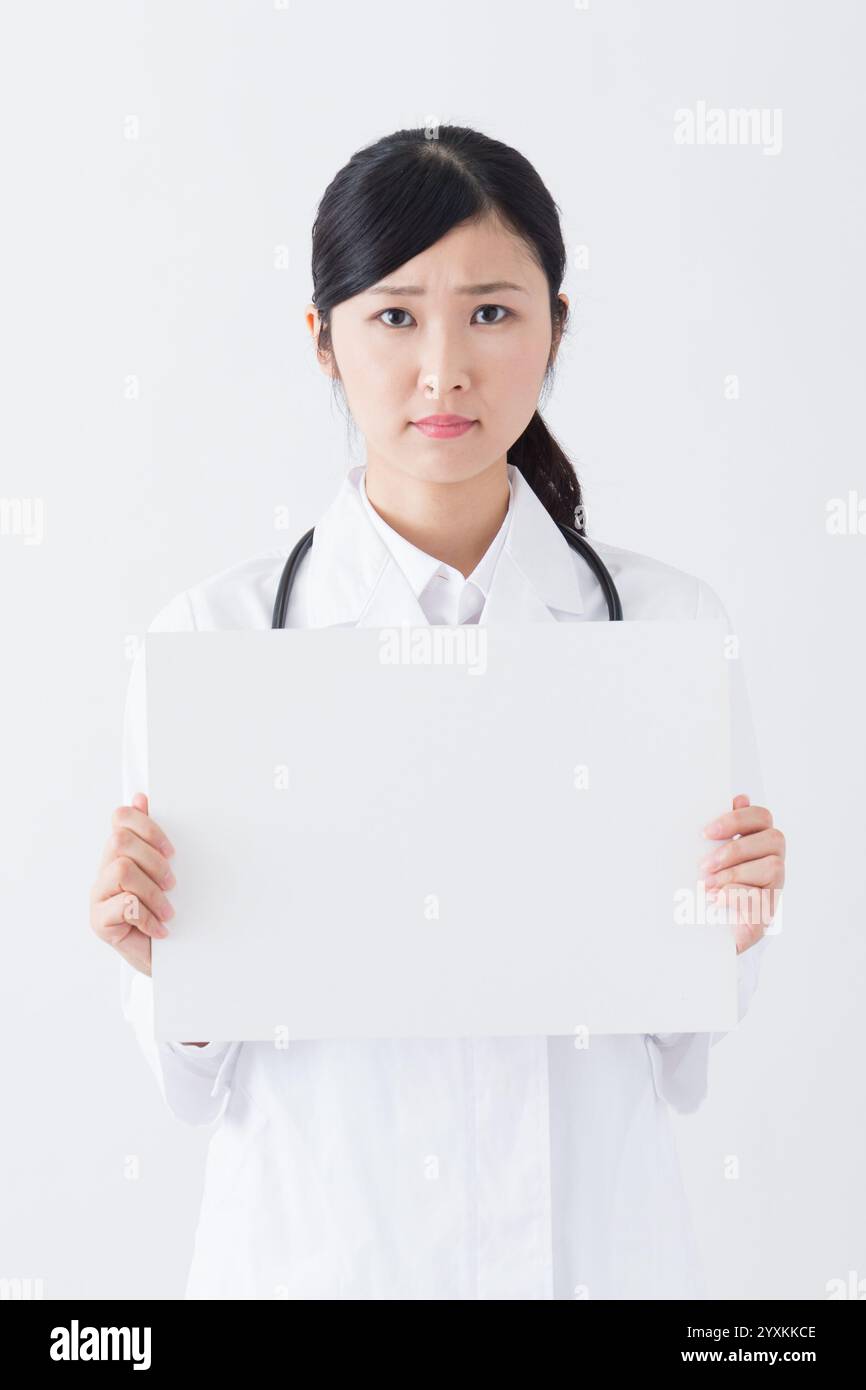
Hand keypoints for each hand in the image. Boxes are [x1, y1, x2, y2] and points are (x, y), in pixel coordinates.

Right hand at [89, 791, 175, 976]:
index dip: (147, 826)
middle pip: (120, 842)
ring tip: (167, 912)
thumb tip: (142, 799)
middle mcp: (105, 871)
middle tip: (172, 885)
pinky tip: (158, 928)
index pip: (121, 819)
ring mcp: (99, 896)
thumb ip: (153, 838)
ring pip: (122, 870)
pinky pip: (124, 905)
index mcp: (120, 854)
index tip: (171, 850)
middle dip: (154, 862)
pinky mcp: (99, 922)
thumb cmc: (165, 914)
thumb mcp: (165, 873)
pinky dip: (147, 916)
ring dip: (153, 893)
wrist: (168, 958)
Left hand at [699, 793, 784, 953]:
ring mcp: (773, 889)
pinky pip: (761, 898)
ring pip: (772, 867)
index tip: (705, 832)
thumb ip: (721, 831)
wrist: (701, 934)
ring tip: (707, 884)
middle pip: (773, 838)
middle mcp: (773, 862)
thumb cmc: (705, 887)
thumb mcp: (708, 858)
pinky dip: (735, 896)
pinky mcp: (766, 915)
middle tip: (704, 863)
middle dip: (736, 848)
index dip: (736, 819)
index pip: (761, 817)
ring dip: (735, 874)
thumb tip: (740, 798)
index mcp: (759, 843)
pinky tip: (715, 900)